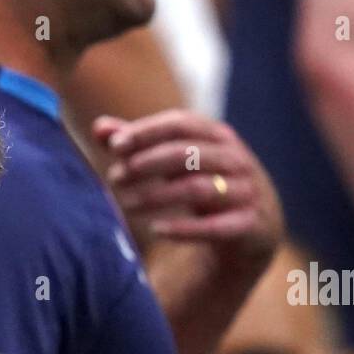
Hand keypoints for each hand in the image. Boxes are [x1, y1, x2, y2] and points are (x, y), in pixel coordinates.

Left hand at [93, 109, 283, 272]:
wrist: (254, 226)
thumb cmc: (207, 183)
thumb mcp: (177, 162)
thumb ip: (141, 144)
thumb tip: (98, 128)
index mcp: (218, 136)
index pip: (181, 123)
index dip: (147, 131)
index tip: (114, 146)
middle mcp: (235, 159)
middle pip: (187, 154)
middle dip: (147, 164)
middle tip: (115, 178)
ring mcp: (246, 191)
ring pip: (197, 189)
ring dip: (156, 196)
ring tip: (126, 204)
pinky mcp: (249, 224)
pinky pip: (215, 227)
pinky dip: (184, 230)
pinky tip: (156, 230)